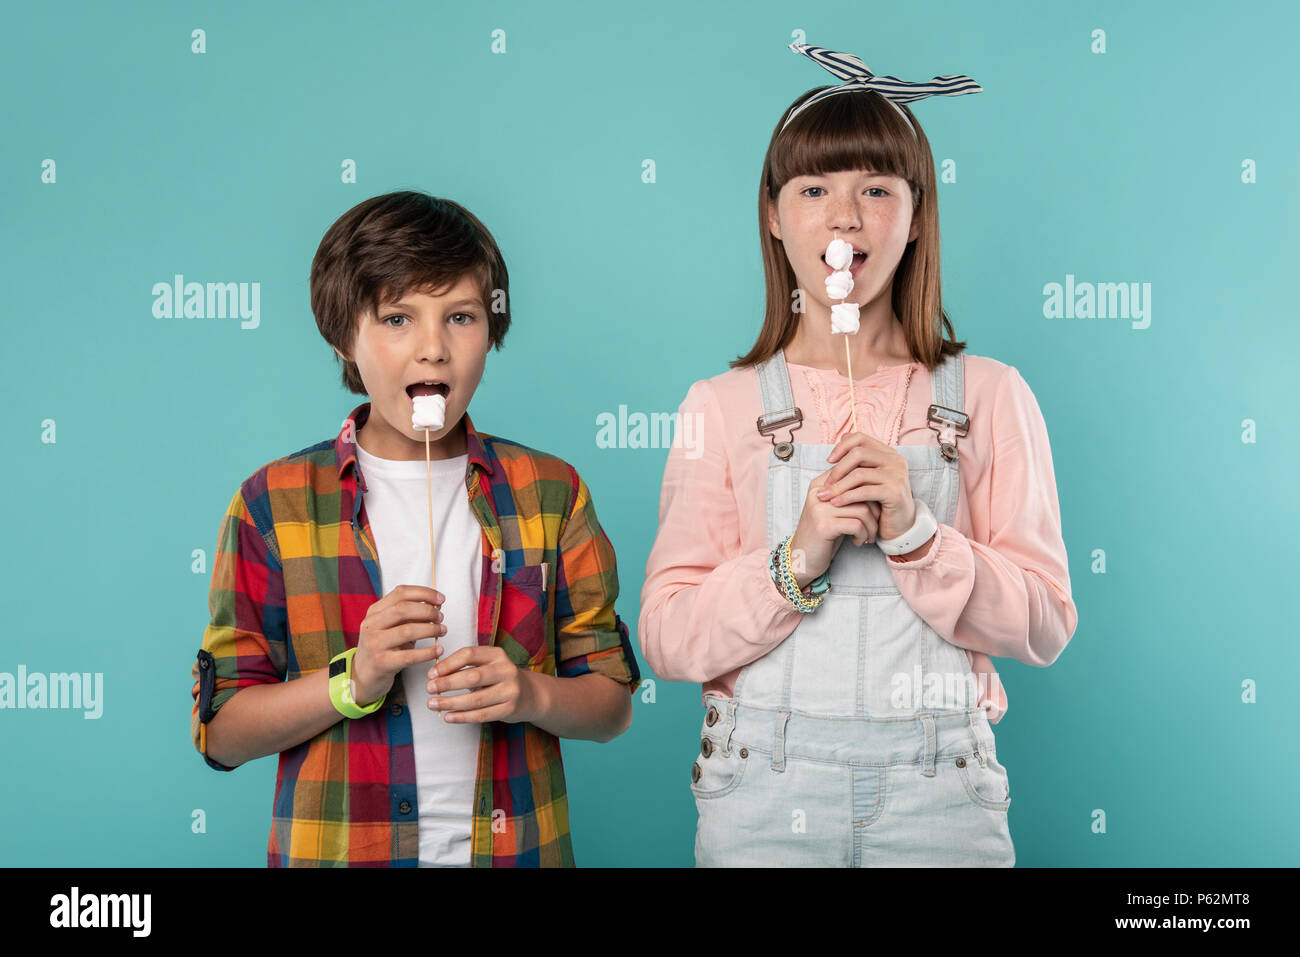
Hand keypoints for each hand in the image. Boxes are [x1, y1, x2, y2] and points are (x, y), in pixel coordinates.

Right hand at [352, 585, 445, 705]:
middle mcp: (371, 625)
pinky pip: (409, 656)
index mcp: (374, 611)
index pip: (400, 593)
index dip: (424, 593)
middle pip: (403, 609)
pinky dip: (427, 652)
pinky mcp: (381, 663)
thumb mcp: (390, 627)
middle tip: (440, 617)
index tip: (440, 598)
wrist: (362, 676)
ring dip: (430, 629)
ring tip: (441, 631)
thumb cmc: (382, 648)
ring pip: (407, 630)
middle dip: (428, 611)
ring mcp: (374, 644)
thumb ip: (408, 615)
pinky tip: (438, 650)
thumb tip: (435, 605)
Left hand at [426, 645, 538, 723]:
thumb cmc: (499, 678)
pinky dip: (462, 717)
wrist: (529, 694)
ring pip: (475, 699)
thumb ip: (465, 666)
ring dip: (450, 703)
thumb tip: (435, 675)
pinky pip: (482, 715)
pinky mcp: (510, 709)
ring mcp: (510, 690)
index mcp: (497, 654)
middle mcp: (506, 670)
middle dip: (446, 684)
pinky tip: (448, 716)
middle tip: (429, 689)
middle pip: (472, 677)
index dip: (448, 664)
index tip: (431, 674)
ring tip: (433, 704)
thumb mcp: (487, 665)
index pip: (469, 654)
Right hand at [788, 468, 881, 589]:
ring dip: (871, 526)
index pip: (853, 476)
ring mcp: (820, 509)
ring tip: (868, 536)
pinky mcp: (824, 526)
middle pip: (861, 492)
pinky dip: (863, 535)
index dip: (870, 491)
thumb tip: (876, 487)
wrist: (802, 558)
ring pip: (863, 510)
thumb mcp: (834, 510)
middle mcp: (818, 493)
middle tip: (875, 525)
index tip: (874, 509)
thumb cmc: (823, 534)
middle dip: (875, 511)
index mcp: (820, 485)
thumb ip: (848, 496)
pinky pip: (857, 525)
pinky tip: (858, 542)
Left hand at [816, 431, 916, 539]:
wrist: (899, 524)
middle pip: (858, 453)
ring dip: (838, 486)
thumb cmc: (880, 500)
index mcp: (888, 453)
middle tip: (825, 484)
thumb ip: (858, 461)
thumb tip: (840, 440)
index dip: (841, 447)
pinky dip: (846, 497)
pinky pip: (864, 491)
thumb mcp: (869, 477)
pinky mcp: (895, 493)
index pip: (860, 438)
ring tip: (825, 496)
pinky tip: (835, 503)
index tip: (829, 461)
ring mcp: (897, 475)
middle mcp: (895, 460)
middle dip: (837, 469)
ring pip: (859, 474)